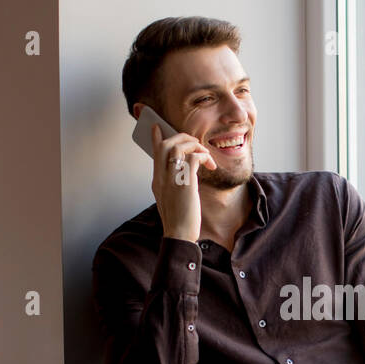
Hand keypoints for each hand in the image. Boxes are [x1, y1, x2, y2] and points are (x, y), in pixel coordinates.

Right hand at [151, 123, 216, 242]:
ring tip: (205, 154)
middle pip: (166, 144)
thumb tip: (184, 173)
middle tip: (196, 143)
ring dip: (194, 145)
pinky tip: (210, 165)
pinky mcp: (185, 183)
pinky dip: (203, 156)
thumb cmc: (178, 220)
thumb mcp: (171, 200)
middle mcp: (161, 177)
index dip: (157, 138)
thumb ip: (173, 184)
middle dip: (182, 138)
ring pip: (178, 147)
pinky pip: (193, 158)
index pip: (154, 153)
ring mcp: (171, 179)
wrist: (179, 235)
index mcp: (157, 181)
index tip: (158, 127)